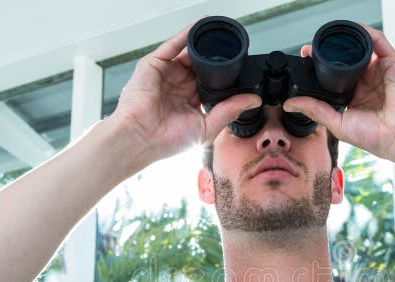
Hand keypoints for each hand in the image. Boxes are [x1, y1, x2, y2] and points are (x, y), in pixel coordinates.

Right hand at [110, 19, 261, 166]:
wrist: (141, 138)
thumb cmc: (166, 141)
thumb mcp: (207, 127)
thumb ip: (229, 110)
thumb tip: (253, 100)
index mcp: (190, 101)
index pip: (211, 82)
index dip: (224, 75)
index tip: (240, 68)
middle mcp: (178, 85)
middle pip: (201, 65)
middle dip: (216, 58)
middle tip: (235, 49)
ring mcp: (166, 73)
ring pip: (189, 52)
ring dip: (204, 43)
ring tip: (222, 35)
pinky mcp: (154, 64)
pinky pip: (173, 44)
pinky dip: (186, 34)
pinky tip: (200, 28)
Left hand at [282, 22, 394, 164]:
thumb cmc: (377, 137)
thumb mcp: (338, 124)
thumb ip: (315, 111)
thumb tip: (290, 104)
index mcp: (355, 98)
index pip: (334, 78)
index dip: (320, 70)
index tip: (306, 63)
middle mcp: (367, 83)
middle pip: (345, 61)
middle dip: (329, 53)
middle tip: (311, 50)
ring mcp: (379, 72)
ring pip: (360, 49)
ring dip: (345, 41)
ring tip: (328, 39)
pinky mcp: (392, 63)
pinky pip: (378, 41)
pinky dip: (365, 32)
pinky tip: (353, 30)